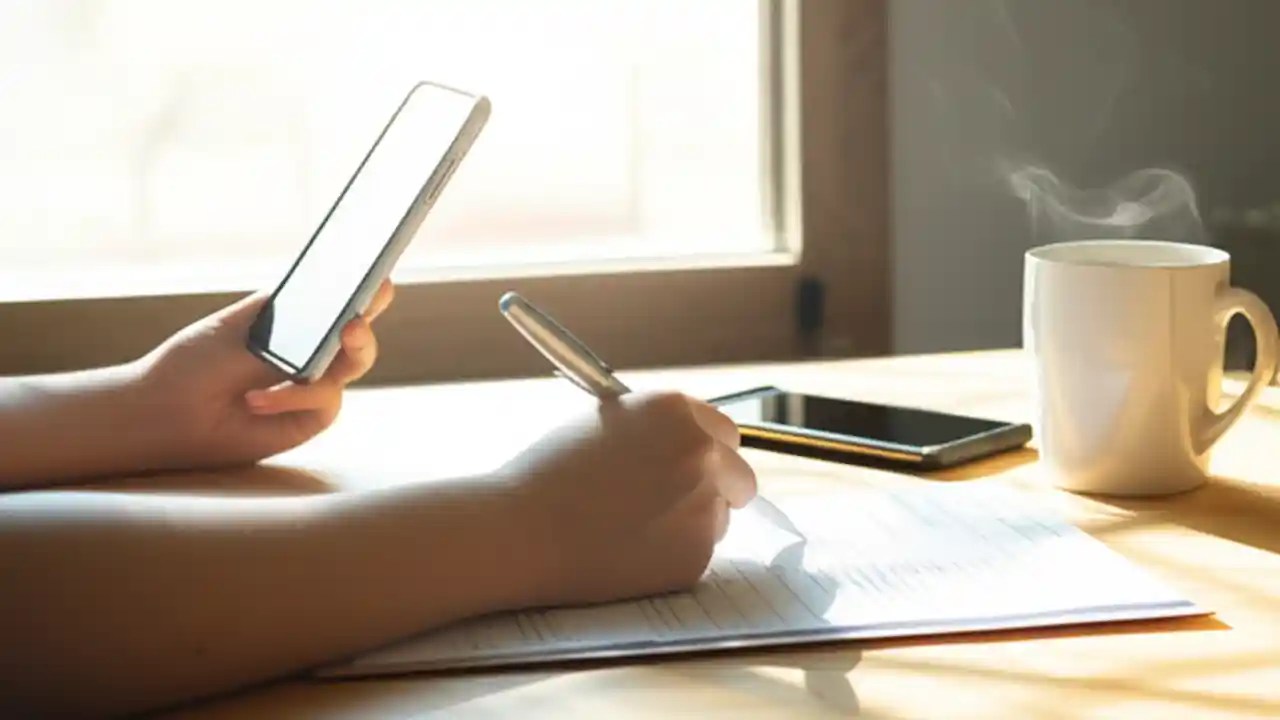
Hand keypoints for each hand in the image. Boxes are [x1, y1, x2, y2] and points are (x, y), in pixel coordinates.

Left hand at [133, 281, 394, 470]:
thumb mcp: (237, 326)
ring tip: (343, 334)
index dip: (364, 280)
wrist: (167, 414)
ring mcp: (318, 381)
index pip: (343, 291)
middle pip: (361, 324)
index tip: (376, 271)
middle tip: (360, 309)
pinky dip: (293, 396)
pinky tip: (255, 399)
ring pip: (357, 360)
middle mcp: (315, 347)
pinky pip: (327, 398)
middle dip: (369, 308)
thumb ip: (289, 316)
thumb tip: (339, 308)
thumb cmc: (195, 363)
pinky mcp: (313, 416)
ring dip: (353, 346)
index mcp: (298, 314)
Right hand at [500, 391, 757, 606]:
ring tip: (630, 529)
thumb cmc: (547, 474)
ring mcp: (703, 506)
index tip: (697, 466)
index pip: (723, 431)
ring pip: (718, 518)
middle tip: (682, 503)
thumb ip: (653, 429)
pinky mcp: (695, 556)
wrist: (521, 530)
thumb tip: (680, 442)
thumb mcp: (604, 423)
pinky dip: (671, 557)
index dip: (707, 451)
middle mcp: (701, 453)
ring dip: (690, 524)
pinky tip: (627, 553)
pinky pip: (697, 554)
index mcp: (676, 411)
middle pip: (739, 475)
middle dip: (718, 489)